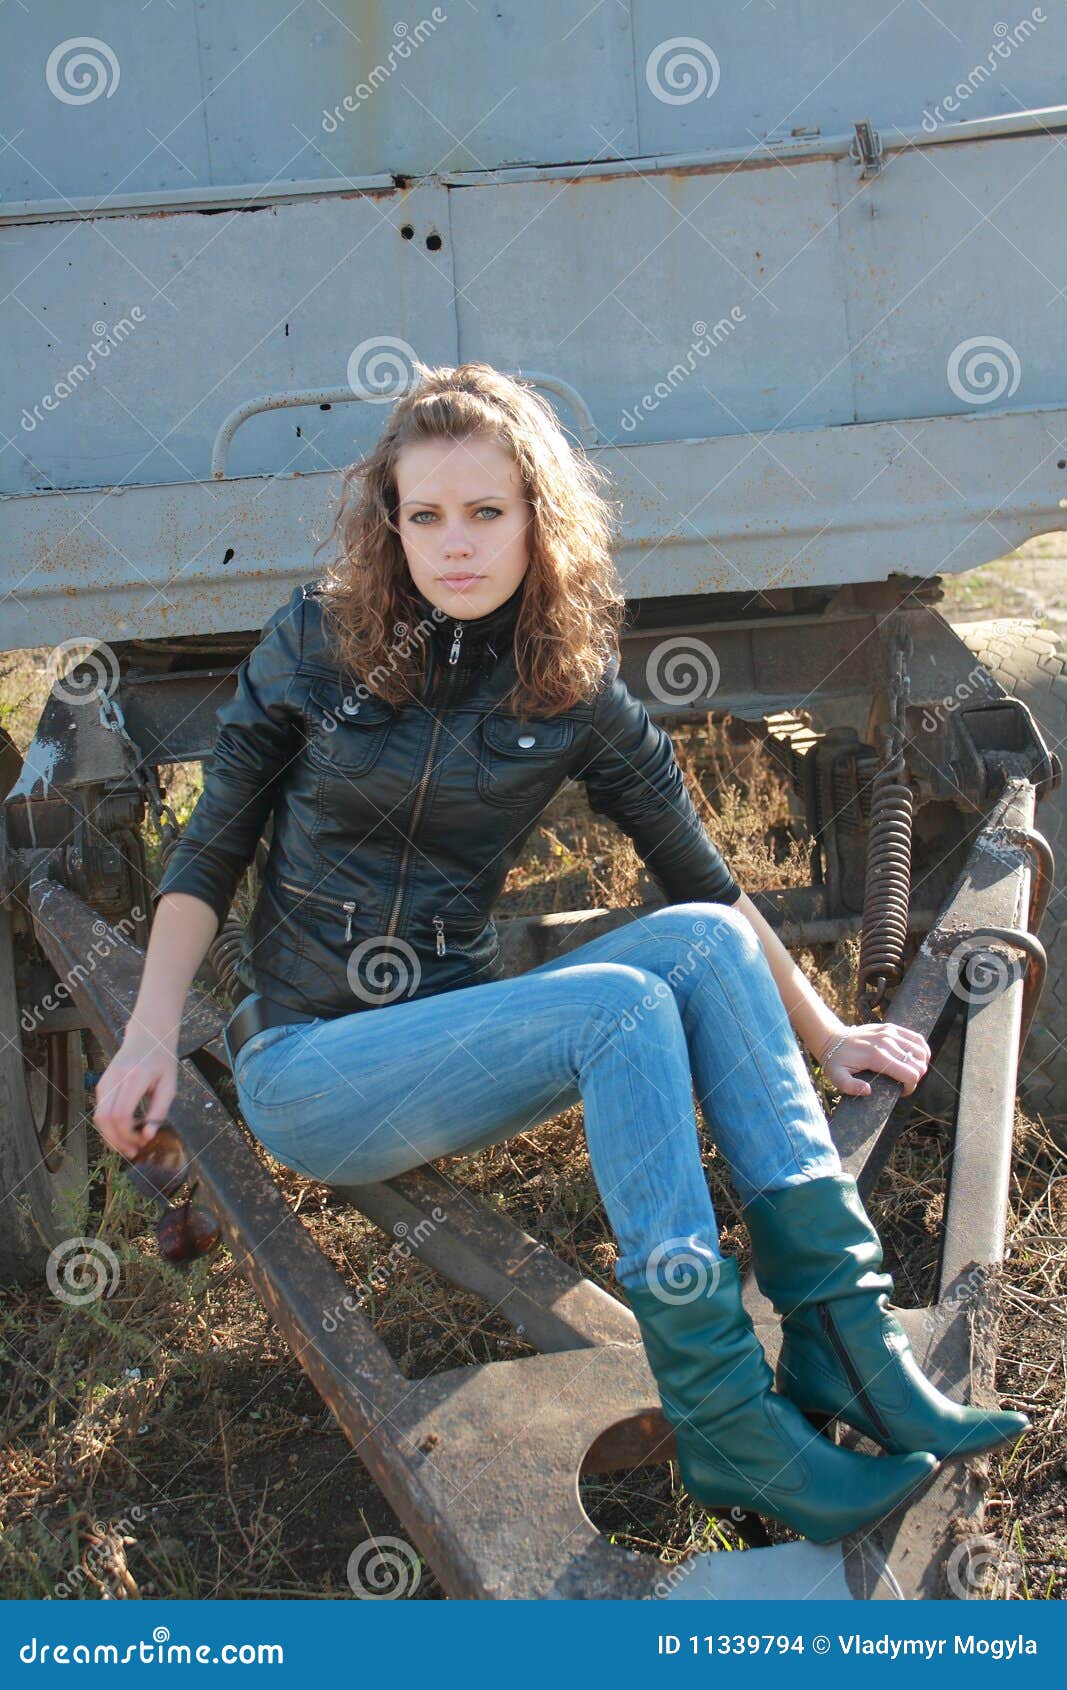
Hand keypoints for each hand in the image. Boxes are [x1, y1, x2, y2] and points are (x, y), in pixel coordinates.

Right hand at [92, 1019, 178, 1159]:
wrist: (148, 1036)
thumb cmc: (162, 1062)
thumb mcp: (169, 1086)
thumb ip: (159, 1111)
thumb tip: (148, 1136)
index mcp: (135, 1076)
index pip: (121, 1113)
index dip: (128, 1134)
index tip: (143, 1143)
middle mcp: (115, 1078)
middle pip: (105, 1118)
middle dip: (117, 1140)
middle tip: (133, 1152)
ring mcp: (105, 1080)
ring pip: (98, 1117)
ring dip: (111, 1136)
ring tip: (128, 1146)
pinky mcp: (102, 1084)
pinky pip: (100, 1111)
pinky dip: (109, 1126)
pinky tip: (124, 1133)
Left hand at [815, 1021, 930, 1097]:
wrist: (832, 1039)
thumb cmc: (836, 1061)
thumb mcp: (837, 1077)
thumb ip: (850, 1087)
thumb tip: (869, 1091)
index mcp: (876, 1056)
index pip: (909, 1074)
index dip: (909, 1087)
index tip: (900, 1092)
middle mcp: (886, 1042)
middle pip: (917, 1064)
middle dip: (915, 1078)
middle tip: (903, 1084)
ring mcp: (890, 1033)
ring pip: (920, 1051)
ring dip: (920, 1065)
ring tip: (910, 1073)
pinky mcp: (891, 1027)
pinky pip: (916, 1038)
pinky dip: (922, 1050)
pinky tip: (917, 1059)